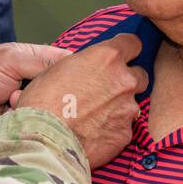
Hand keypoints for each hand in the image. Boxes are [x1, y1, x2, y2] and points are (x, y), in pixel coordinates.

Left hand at [0, 42, 71, 150]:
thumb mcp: (6, 59)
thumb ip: (40, 60)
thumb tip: (71, 63)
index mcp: (29, 61)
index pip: (61, 62)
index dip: (73, 66)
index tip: (83, 71)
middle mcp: (32, 85)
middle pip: (62, 88)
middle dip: (56, 89)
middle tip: (40, 89)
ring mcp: (29, 108)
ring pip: (53, 109)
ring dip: (38, 104)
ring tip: (12, 100)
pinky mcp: (24, 129)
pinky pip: (40, 127)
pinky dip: (31, 122)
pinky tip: (12, 115)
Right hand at [16, 34, 146, 168]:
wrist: (45, 139)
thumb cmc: (43, 103)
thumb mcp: (57, 68)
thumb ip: (82, 65)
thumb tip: (84, 68)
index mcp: (106, 58)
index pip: (132, 43)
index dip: (126, 50)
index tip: (120, 56)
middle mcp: (124, 80)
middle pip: (140, 75)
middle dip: (126, 81)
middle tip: (106, 90)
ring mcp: (128, 108)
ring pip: (131, 104)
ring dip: (118, 108)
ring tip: (94, 117)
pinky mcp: (125, 134)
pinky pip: (123, 128)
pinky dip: (112, 130)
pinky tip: (93, 134)